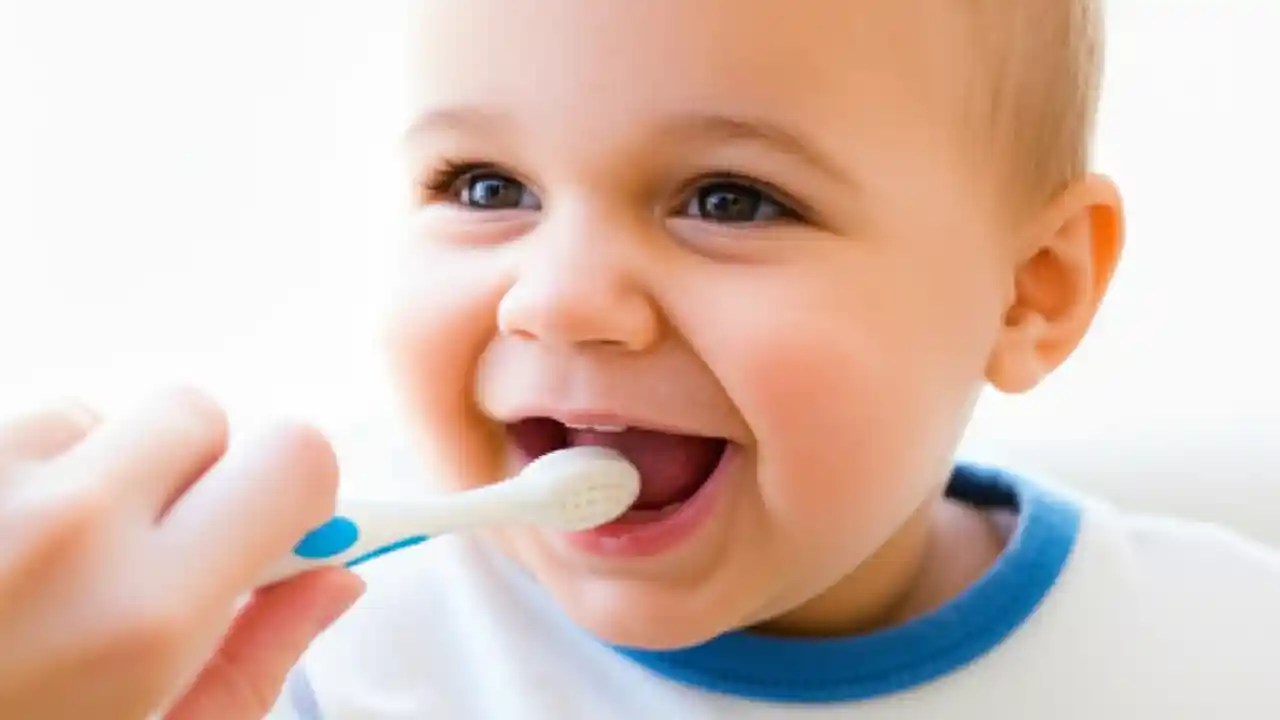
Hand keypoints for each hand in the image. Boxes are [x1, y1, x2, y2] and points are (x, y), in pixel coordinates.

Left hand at [0, 388, 364, 719]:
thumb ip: (256, 663)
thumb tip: (331, 581)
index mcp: (147, 613)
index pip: (295, 457)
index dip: (303, 487)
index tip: (291, 522)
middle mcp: (65, 526)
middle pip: (198, 412)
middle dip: (200, 472)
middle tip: (162, 557)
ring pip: (97, 416)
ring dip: (99, 474)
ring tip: (56, 569)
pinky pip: (20, 436)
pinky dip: (28, 482)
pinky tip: (4, 556)